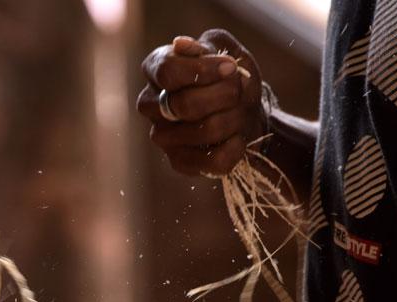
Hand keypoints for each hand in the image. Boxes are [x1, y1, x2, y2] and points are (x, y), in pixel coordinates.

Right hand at [137, 29, 265, 175]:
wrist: (246, 113)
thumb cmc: (231, 79)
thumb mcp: (227, 50)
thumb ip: (207, 45)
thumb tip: (181, 45)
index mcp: (156, 69)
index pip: (168, 71)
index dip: (203, 70)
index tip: (231, 68)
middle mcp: (150, 104)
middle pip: (186, 104)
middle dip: (225, 96)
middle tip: (239, 91)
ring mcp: (162, 136)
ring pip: (203, 131)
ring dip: (234, 119)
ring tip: (240, 112)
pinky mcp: (178, 162)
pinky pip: (212, 161)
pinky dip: (235, 147)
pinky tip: (238, 138)